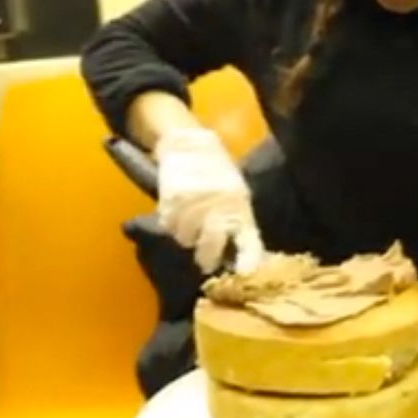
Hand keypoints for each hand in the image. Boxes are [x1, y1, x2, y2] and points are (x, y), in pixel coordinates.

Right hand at [154, 128, 263, 273]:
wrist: (189, 144)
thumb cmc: (217, 171)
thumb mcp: (236, 192)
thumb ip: (238, 221)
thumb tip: (243, 255)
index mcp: (239, 204)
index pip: (248, 238)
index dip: (248, 259)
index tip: (244, 273)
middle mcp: (218, 205)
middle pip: (211, 246)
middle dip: (208, 258)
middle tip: (205, 262)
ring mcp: (194, 203)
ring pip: (185, 238)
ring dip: (186, 236)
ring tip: (188, 224)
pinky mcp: (171, 199)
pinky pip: (168, 225)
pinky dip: (171, 224)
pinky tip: (176, 212)